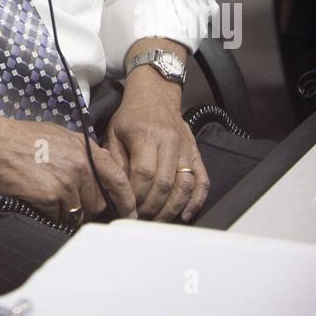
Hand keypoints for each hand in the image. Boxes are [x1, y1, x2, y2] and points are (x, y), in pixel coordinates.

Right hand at [0, 118, 136, 222]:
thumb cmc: (26, 138)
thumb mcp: (62, 135)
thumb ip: (84, 151)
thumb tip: (101, 168)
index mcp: (87, 151)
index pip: (119, 180)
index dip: (127, 200)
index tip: (131, 213)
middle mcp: (81, 167)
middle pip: (98, 202)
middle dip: (87, 204)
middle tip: (68, 197)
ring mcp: (66, 184)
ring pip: (79, 213)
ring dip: (67, 210)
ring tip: (50, 194)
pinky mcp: (51, 199)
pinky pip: (59, 217)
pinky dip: (50, 212)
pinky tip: (39, 197)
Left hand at [103, 83, 208, 221]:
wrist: (155, 95)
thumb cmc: (132, 116)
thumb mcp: (114, 132)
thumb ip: (114, 160)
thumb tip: (116, 189)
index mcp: (145, 135)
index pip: (144, 173)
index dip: (137, 195)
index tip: (128, 207)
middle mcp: (168, 141)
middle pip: (164, 184)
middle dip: (152, 207)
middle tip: (142, 218)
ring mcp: (185, 148)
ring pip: (184, 185)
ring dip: (172, 209)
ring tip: (159, 220)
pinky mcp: (196, 153)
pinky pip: (202, 180)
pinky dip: (196, 201)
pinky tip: (185, 214)